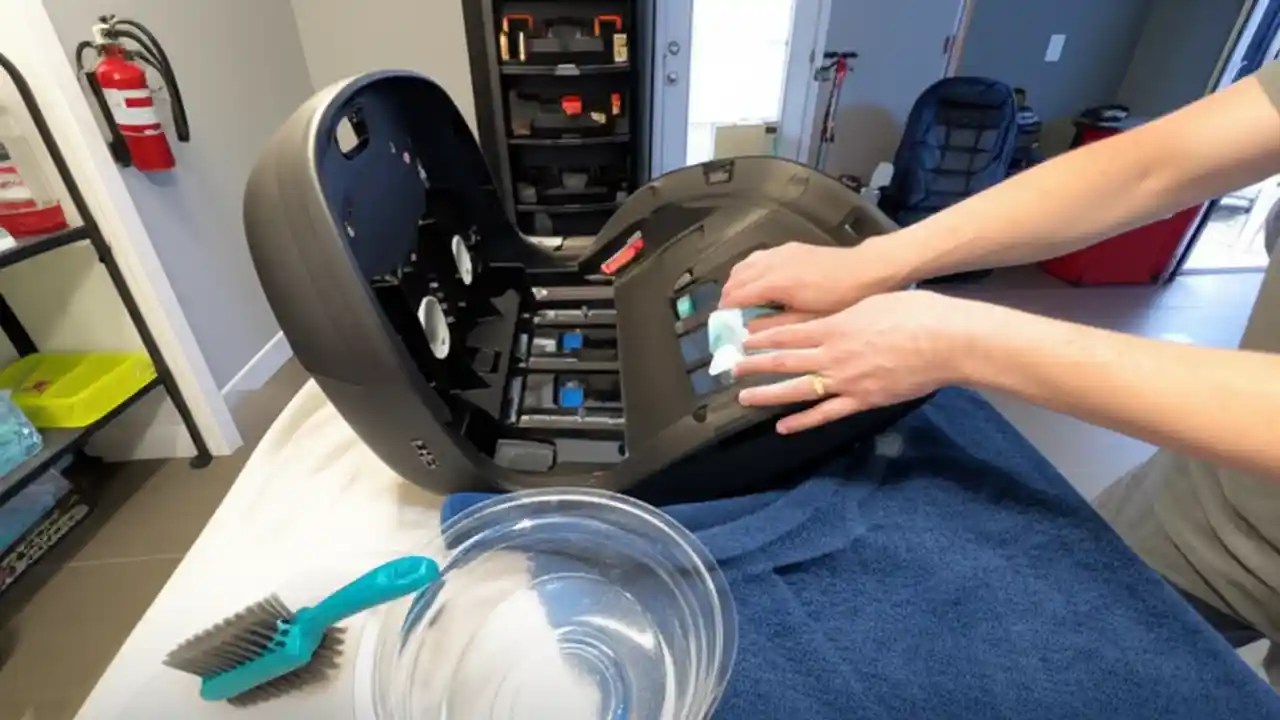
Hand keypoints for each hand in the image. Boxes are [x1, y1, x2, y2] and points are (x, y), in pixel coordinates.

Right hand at [719, 239, 908, 313]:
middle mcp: (773, 264)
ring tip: (739, 301)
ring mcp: (781, 252)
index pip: (737, 296)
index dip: (725, 312)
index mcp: (776, 283)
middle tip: (729, 317)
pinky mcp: (789, 247)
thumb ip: (775, 325)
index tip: (722, 326)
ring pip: (744, 264)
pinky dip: (749, 269)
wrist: (867, 270)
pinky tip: (756, 281)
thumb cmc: (841, 300)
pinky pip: (758, 256)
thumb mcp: (808, 321)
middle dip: (727, 297)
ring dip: (736, 282)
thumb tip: (748, 331)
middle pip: (736, 278)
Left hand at [733, 291, 989, 433]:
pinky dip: (802, 421)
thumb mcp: (872, 303)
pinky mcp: (862, 400)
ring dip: (768, 393)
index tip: (741, 339)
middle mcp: (833, 354)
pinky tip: (782, 426)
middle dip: (754, 364)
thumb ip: (845, 314)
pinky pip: (826, 413)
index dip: (762, 337)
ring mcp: (846, 381)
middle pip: (784, 360)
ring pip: (797, 388)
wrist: (945, 341)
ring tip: (744, 396)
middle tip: (729, 367)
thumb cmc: (916, 313)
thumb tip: (831, 317)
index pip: (788, 332)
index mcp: (835, 326)